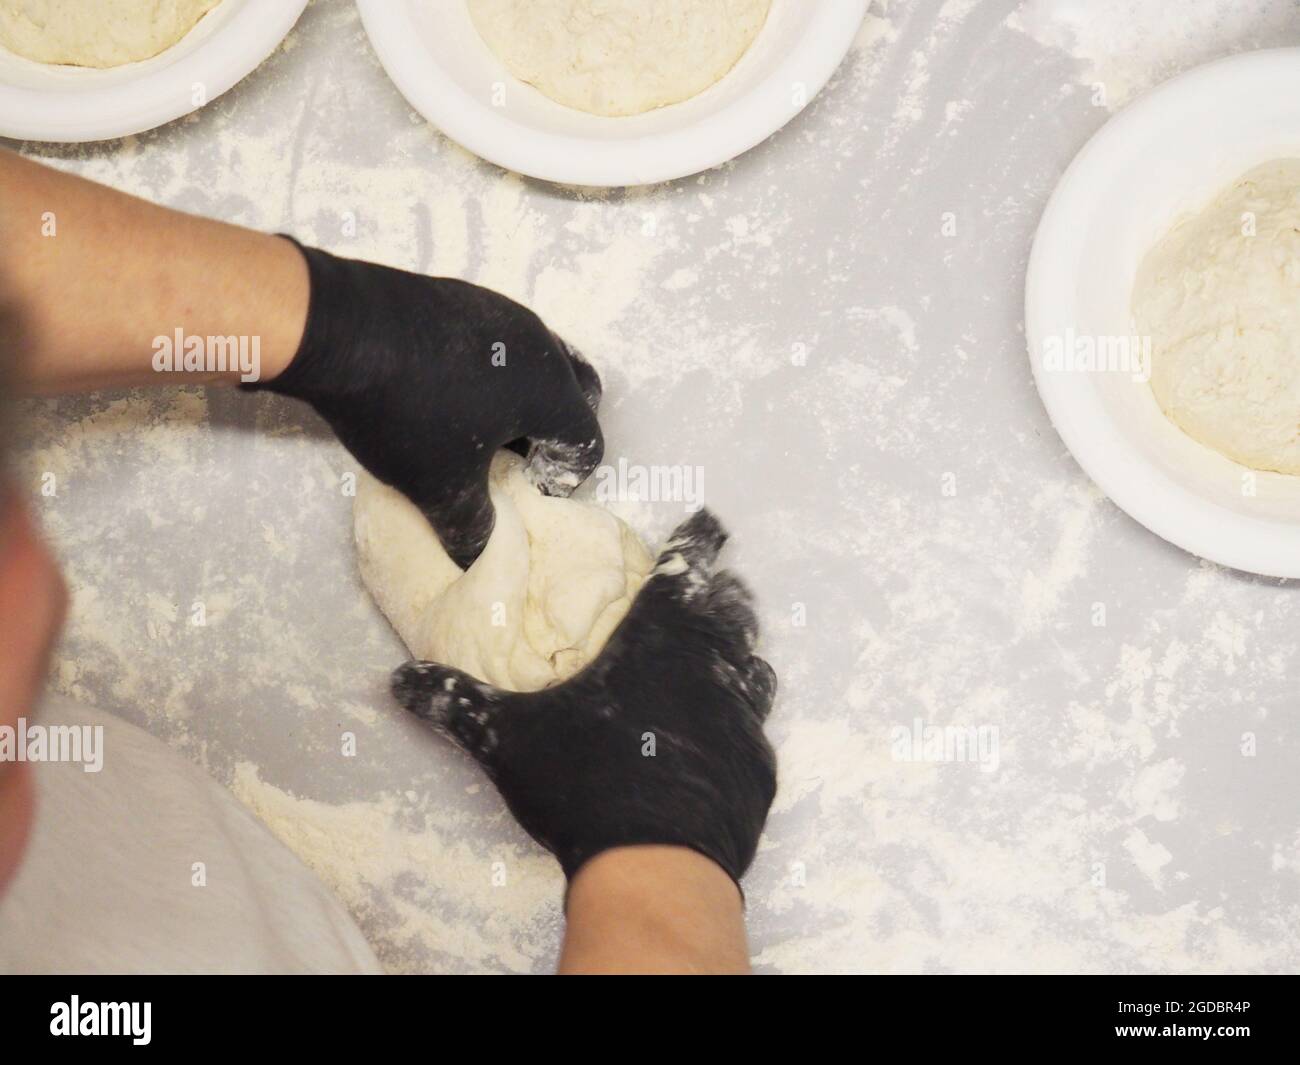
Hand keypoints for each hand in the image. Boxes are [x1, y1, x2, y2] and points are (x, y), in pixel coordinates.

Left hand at [245, 239, 602, 566]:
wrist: (340, 328)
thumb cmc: (406, 413)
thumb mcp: (439, 484)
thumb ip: (471, 525)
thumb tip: (478, 554)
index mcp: (550, 389)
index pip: (586, 441)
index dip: (564, 478)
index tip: (526, 492)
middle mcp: (539, 345)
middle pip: (578, 392)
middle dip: (558, 432)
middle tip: (521, 460)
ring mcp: (501, 313)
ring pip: (538, 361)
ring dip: (526, 399)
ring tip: (484, 430)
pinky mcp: (463, 298)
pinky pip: (500, 343)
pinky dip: (494, 373)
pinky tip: (449, 393)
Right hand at [390, 510, 777, 888]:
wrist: (656, 867)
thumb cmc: (585, 783)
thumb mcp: (509, 740)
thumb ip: (458, 702)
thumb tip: (399, 680)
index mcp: (658, 639)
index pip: (687, 566)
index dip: (699, 540)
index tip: (708, 523)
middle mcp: (711, 667)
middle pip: (732, 610)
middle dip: (722, 595)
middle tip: (709, 592)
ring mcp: (743, 718)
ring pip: (755, 669)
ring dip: (739, 658)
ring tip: (723, 661)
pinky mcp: (757, 768)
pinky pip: (757, 732)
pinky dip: (741, 725)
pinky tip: (721, 741)